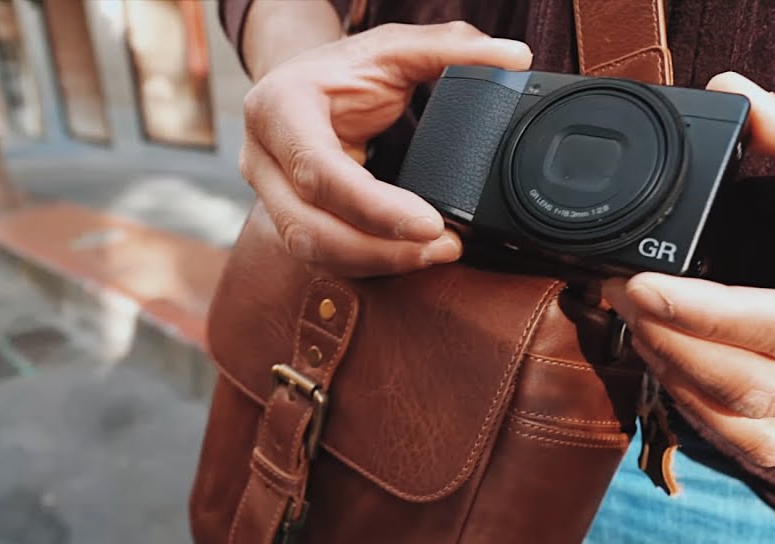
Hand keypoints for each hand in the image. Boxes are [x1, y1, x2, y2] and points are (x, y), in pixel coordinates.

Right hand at [239, 22, 531, 276]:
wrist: (305, 87)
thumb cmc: (345, 70)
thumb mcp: (393, 49)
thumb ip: (452, 49)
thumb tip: (513, 59)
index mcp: (278, 108)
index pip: (319, 171)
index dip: (374, 207)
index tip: (431, 223)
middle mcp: (261, 157)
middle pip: (309, 227)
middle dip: (381, 249)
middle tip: (446, 246)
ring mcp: (267, 195)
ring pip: (310, 252)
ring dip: (377, 264)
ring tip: (437, 255)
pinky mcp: (285, 220)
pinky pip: (321, 257)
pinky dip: (368, 264)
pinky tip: (409, 259)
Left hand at [605, 72, 774, 466]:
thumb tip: (736, 98)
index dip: (714, 314)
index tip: (643, 283)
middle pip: (772, 391)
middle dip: (679, 347)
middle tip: (623, 295)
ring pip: (765, 432)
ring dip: (686, 385)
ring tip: (641, 327)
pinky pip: (772, 441)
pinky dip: (711, 411)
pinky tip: (678, 365)